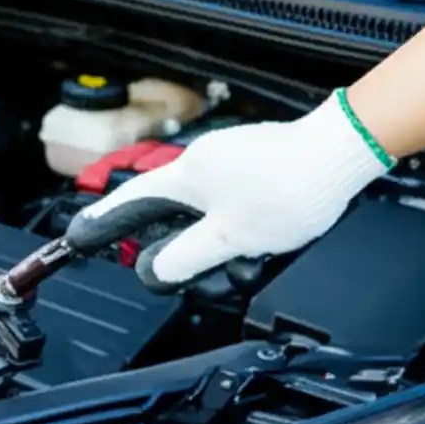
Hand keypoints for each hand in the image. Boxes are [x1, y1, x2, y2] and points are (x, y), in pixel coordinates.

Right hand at [65, 92, 393, 291]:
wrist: (345, 153)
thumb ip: (187, 257)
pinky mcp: (262, 168)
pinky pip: (241, 209)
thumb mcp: (231, 239)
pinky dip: (251, 232)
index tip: (79, 236)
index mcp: (187, 176)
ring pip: (215, 219)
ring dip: (231, 247)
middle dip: (194, 251)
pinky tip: (276, 238)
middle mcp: (205, 165)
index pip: (131, 202)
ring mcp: (235, 164)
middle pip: (177, 218)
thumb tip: (154, 270)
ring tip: (259, 256)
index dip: (103, 223)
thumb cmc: (292, 187)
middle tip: (214, 269)